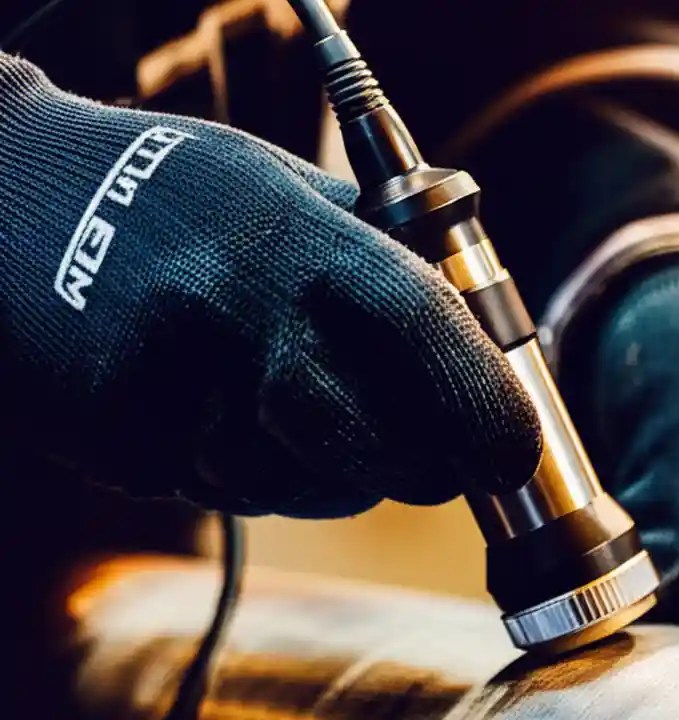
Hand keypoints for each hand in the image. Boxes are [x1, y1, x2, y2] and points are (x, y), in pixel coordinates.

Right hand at [0, 55, 540, 516]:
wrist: (11, 204)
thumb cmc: (178, 193)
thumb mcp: (287, 184)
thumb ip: (381, 250)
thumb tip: (478, 325)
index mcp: (292, 239)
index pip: (420, 331)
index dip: (484, 403)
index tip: (514, 447)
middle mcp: (234, 316)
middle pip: (373, 444)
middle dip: (427, 469)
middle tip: (443, 460)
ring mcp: (171, 387)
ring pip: (301, 488)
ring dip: (337, 476)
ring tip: (312, 413)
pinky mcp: (124, 442)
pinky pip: (228, 492)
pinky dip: (259, 474)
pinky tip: (234, 416)